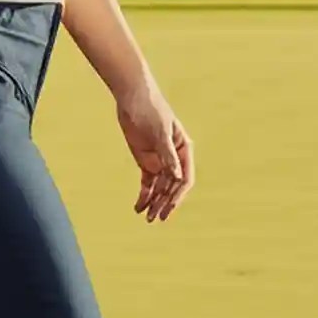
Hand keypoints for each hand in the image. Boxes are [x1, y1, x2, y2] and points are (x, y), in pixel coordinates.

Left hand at [116, 83, 194, 221]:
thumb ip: (167, 155)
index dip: (178, 195)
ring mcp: (159, 160)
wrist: (132, 98)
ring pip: (159, 188)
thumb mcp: (159, 133)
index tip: (169, 208)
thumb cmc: (150, 110)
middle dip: (165, 203)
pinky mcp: (145, 161)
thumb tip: (177, 177)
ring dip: (154, 203)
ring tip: (147, 218)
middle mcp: (174, 158)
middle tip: (156, 218)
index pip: (184, 178)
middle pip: (172, 186)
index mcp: (183, 150)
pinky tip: (138, 207)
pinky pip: (147, 183)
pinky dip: (143, 196)